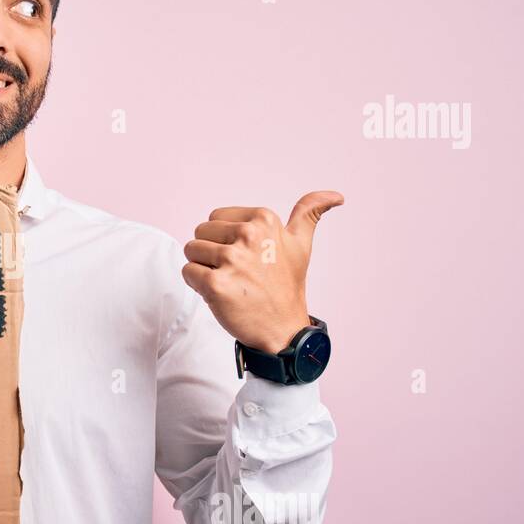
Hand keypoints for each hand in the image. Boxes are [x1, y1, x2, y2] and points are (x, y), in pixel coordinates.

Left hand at [182, 191, 342, 353]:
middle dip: (211, 253)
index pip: (215, 217)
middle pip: (200, 232)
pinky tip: (219, 294)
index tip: (245, 257)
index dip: (223, 239)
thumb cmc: (287, 285)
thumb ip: (309, 213)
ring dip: (203, 268)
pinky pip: (188, 272)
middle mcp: (248, 235)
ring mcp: (232, 260)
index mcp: (264, 219)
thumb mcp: (301, 244)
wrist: (283, 328)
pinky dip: (197, 285)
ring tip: (229, 282)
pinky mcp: (216, 284)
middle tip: (236, 272)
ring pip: (191, 251)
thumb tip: (336, 195)